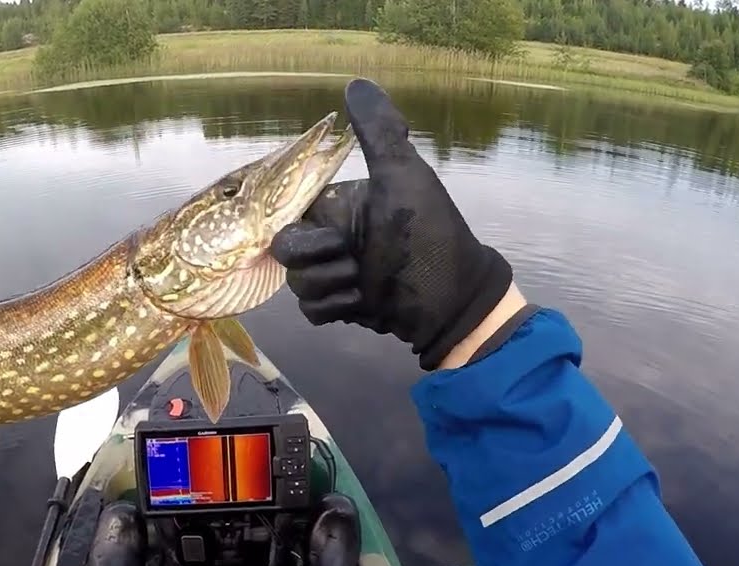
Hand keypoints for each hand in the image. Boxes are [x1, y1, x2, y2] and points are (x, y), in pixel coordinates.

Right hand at [272, 79, 516, 370]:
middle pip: (288, 251)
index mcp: (343, 206)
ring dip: (331, 284)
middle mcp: (335, 236)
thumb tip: (354, 82)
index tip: (330, 234)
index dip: (306, 226)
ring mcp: (337, 272)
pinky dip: (335, 308)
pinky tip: (362, 302)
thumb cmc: (429, 235)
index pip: (292, 212)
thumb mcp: (404, 177)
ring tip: (364, 284)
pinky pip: (311, 310)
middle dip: (318, 261)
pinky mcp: (342, 305)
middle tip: (352, 259)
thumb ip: (379, 133)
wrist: (450, 300)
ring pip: (298, 283)